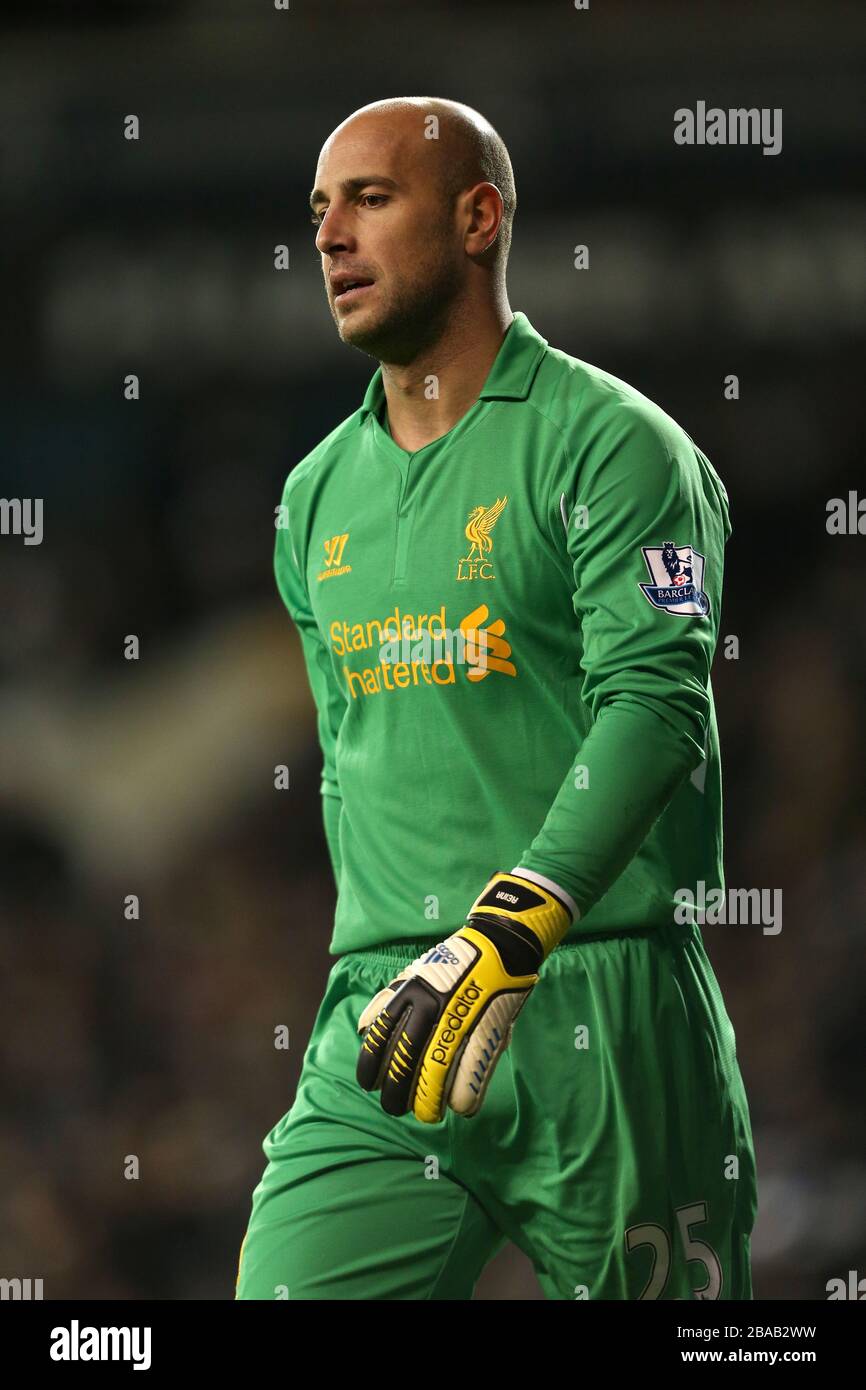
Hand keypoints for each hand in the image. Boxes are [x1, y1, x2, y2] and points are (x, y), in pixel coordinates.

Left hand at [355, 870, 572, 1123]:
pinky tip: (460, 1108)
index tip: (368, 1085)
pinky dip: (466, 1092)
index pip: (381, 1034)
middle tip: (395, 1108)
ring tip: (428, 1116)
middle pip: (405, 1060)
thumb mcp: (416, 971)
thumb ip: (389, 997)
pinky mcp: (489, 1028)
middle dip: (397, 1091)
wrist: (499, 944)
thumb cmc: (455, 962)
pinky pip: (473, 1068)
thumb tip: (362, 1027)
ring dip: (430, 1100)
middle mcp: (431, 1006)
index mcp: (411, 992)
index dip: (371, 1064)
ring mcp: (461, 1019)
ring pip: (437, 1071)